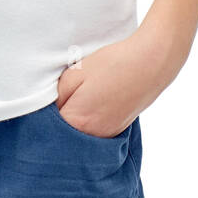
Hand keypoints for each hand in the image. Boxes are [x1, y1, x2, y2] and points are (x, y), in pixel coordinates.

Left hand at [55, 25, 185, 136]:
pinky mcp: (120, 129)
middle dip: (61, 117)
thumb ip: (57, 95)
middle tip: (65, 95)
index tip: (47, 101)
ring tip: (83, 96)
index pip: (49, 127)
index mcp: (78, 120)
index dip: (45, 113)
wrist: (151, 63)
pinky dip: (92, 119)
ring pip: (81, 133)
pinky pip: (96, 130)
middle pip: (65, 134)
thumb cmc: (113, 64)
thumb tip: (51, 108)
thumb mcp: (75, 73)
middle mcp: (94, 135)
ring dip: (77, 119)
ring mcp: (109, 134)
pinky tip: (96, 100)